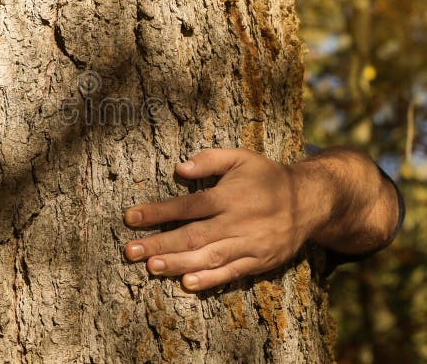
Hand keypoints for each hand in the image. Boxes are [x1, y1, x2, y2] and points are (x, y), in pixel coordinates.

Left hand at [123, 148, 329, 291]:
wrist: (310, 201)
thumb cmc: (266, 176)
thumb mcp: (241, 157)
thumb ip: (210, 159)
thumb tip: (180, 168)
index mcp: (230, 196)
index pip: (188, 205)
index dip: (158, 212)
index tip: (130, 217)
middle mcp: (238, 221)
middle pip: (194, 235)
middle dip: (160, 244)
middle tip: (130, 250)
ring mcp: (250, 244)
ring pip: (209, 257)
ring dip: (178, 264)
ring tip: (151, 267)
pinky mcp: (260, 261)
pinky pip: (232, 273)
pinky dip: (210, 280)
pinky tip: (186, 283)